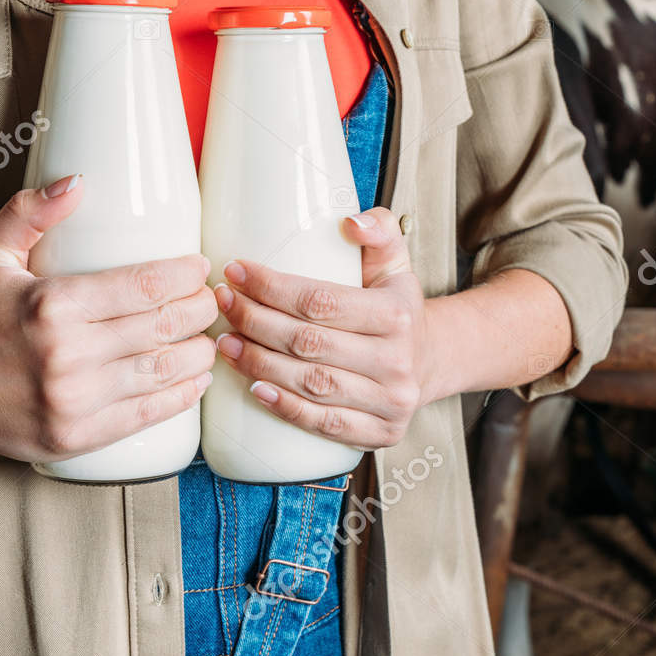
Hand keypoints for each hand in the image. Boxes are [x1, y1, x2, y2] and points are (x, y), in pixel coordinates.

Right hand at [0, 175, 217, 461]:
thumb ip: (30, 213)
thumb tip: (78, 181)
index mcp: (52, 305)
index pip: (146, 287)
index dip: (186, 276)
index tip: (200, 268)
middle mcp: (66, 354)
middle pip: (165, 327)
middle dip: (202, 310)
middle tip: (212, 301)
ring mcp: (73, 400)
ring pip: (165, 371)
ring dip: (200, 352)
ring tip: (208, 337)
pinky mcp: (77, 435)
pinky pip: (149, 413)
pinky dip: (183, 394)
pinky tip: (197, 378)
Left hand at [213, 208, 432, 449]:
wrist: (432, 361)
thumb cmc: (398, 309)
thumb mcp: (396, 263)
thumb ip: (380, 230)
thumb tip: (351, 222)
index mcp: (397, 315)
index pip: (321, 301)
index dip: (271, 288)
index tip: (236, 272)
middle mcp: (397, 361)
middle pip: (308, 343)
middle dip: (255, 322)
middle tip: (223, 305)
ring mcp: (391, 401)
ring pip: (311, 384)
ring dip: (259, 364)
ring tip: (226, 344)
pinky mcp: (382, 433)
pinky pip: (325, 423)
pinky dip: (286, 408)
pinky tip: (256, 389)